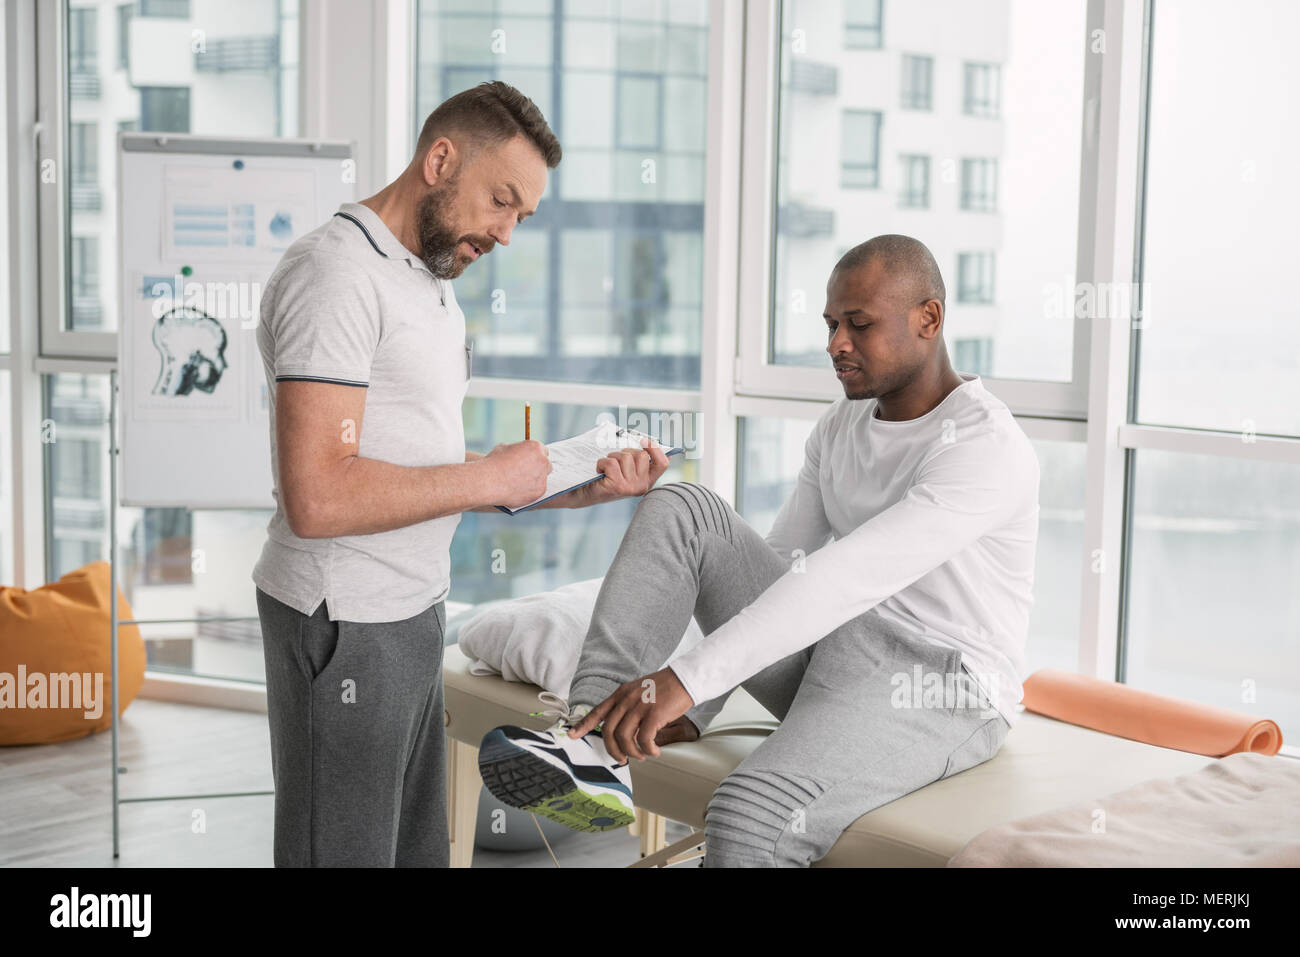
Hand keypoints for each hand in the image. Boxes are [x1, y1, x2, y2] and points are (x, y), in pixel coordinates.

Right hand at [482, 440, 550, 508]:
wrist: (488, 481)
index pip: (542, 451)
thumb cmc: (493, 463)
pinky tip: (518, 491)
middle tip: (528, 473)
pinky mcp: (540, 491)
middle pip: (546, 465)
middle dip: (539, 468)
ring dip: (534, 480)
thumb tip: (518, 453)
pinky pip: (538, 491)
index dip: (535, 456)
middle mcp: (542, 461)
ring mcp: (542, 477)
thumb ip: (516, 451)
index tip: (530, 461)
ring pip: (542, 479)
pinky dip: (530, 491)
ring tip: (518, 483)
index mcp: (535, 447)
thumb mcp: (504, 448)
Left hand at [566, 438, 670, 508]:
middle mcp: (642, 486)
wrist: (583, 493)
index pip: (662, 463)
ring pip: (626, 457)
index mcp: (647, 481)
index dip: (656, 449)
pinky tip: (599, 471)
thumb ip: (637, 459)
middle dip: (625, 452)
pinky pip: (612, 463)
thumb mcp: (624, 469)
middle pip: (641, 455)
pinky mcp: (618, 486)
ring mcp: (631, 487)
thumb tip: (648, 441)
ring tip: (606, 468)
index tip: (644, 441)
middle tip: (615, 461)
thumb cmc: (604, 478)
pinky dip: (601, 462)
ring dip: (612, 457)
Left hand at [568, 666, 695, 761]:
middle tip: (622, 759)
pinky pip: (644, 739)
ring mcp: (640, 706)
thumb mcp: (639, 692)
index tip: (571, 735)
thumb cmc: (664, 688)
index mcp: (621, 693)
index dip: (583, 725)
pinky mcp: (654, 714)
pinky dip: (648, 750)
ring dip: (632, 752)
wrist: (684, 678)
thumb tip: (623, 733)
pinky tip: (655, 751)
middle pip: (609, 730)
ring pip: (625, 737)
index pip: (598, 711)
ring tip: (642, 755)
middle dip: (613, 749)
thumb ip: (628, 708)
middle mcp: (627, 699)